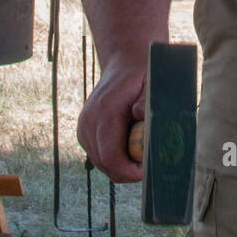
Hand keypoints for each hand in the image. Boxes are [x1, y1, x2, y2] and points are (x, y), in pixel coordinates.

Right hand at [76, 55, 146, 183]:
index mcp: (105, 112)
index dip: (130, 171)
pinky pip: (99, 157)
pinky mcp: (84, 133)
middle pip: (106, 164)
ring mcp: (84, 128)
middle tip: (148, 163)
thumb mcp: (152, 83)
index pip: (111, 157)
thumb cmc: (142, 75)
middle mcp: (89, 122)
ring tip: (140, 150)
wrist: (123, 65)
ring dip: (122, 165)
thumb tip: (141, 117)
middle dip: (128, 170)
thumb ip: (147, 102)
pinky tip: (128, 145)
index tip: (148, 170)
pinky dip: (115, 158)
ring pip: (102, 163)